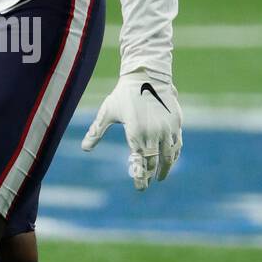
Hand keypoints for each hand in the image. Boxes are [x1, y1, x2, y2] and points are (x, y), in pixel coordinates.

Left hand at [81, 70, 182, 190]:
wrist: (147, 75)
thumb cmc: (124, 94)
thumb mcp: (107, 111)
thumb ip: (96, 131)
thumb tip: (84, 149)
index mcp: (136, 133)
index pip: (139, 162)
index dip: (140, 177)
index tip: (139, 187)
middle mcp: (153, 133)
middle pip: (154, 162)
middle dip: (150, 175)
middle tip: (147, 184)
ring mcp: (167, 128)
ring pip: (169, 155)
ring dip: (165, 168)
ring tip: (160, 176)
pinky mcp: (176, 122)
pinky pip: (177, 144)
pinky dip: (174, 154)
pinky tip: (170, 159)